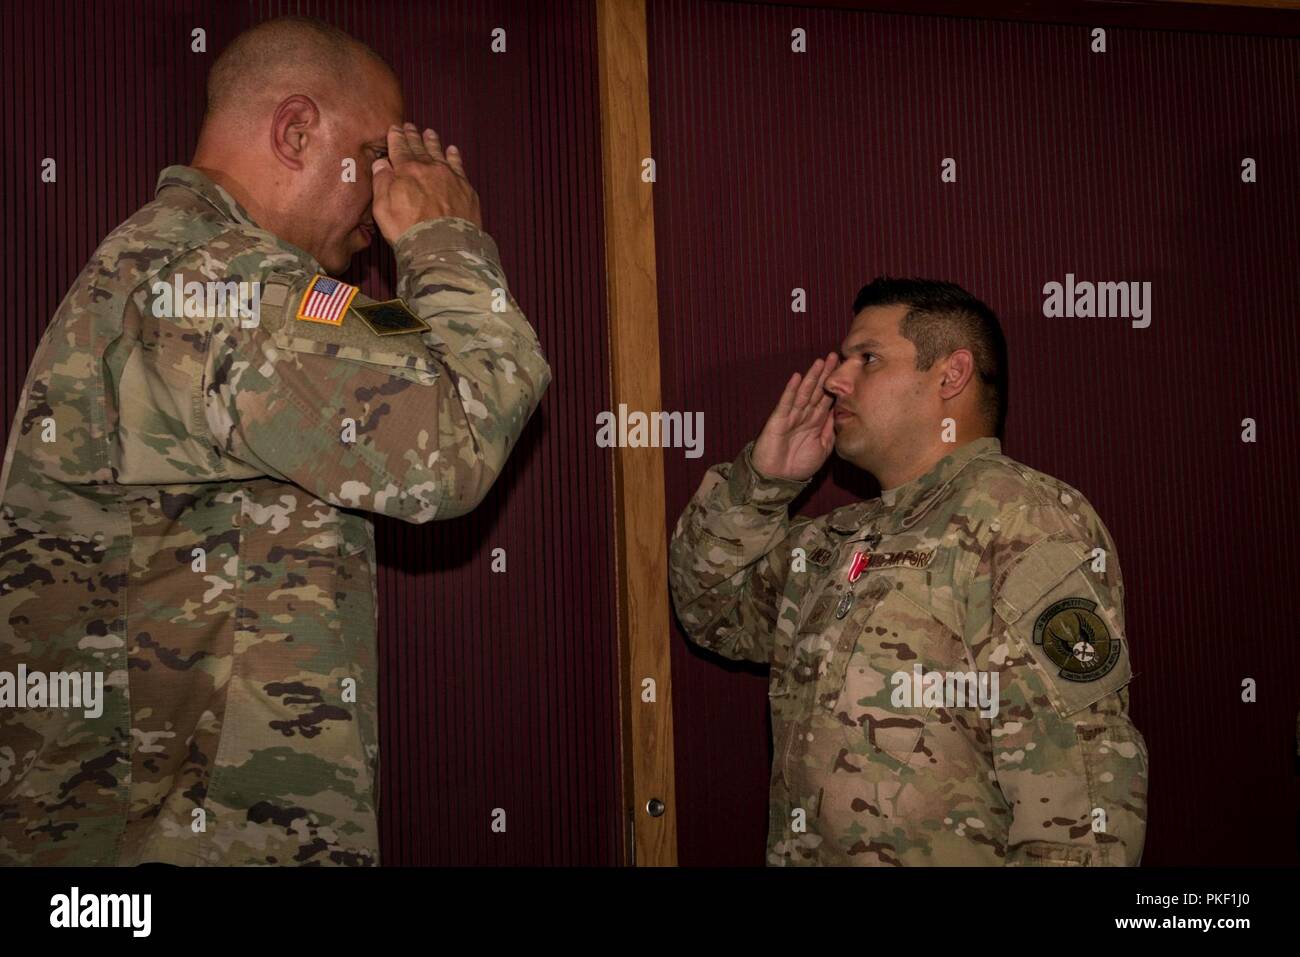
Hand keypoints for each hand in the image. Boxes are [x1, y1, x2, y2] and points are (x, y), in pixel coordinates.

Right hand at [371, 123, 482, 241]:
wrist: (443, 246)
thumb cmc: (408, 230)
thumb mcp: (382, 208)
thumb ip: (381, 182)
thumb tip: (381, 163)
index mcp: (406, 171)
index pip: (399, 148)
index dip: (396, 137)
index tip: (395, 128)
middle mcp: (428, 168)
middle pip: (419, 147)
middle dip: (413, 136)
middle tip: (410, 126)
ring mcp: (449, 176)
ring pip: (439, 153)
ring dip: (433, 142)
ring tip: (429, 133)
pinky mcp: (465, 188)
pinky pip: (459, 165)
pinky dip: (454, 156)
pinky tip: (453, 150)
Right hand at [751, 353, 839, 480]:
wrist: (778, 478)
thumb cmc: (799, 465)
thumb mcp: (824, 448)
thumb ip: (832, 430)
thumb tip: (843, 413)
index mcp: (816, 422)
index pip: (828, 399)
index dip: (837, 385)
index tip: (847, 370)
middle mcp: (805, 415)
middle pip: (817, 391)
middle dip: (826, 375)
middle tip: (835, 356)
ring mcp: (791, 416)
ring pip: (804, 393)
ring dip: (811, 377)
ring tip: (820, 362)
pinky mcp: (778, 420)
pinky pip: (786, 403)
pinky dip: (791, 390)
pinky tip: (797, 377)